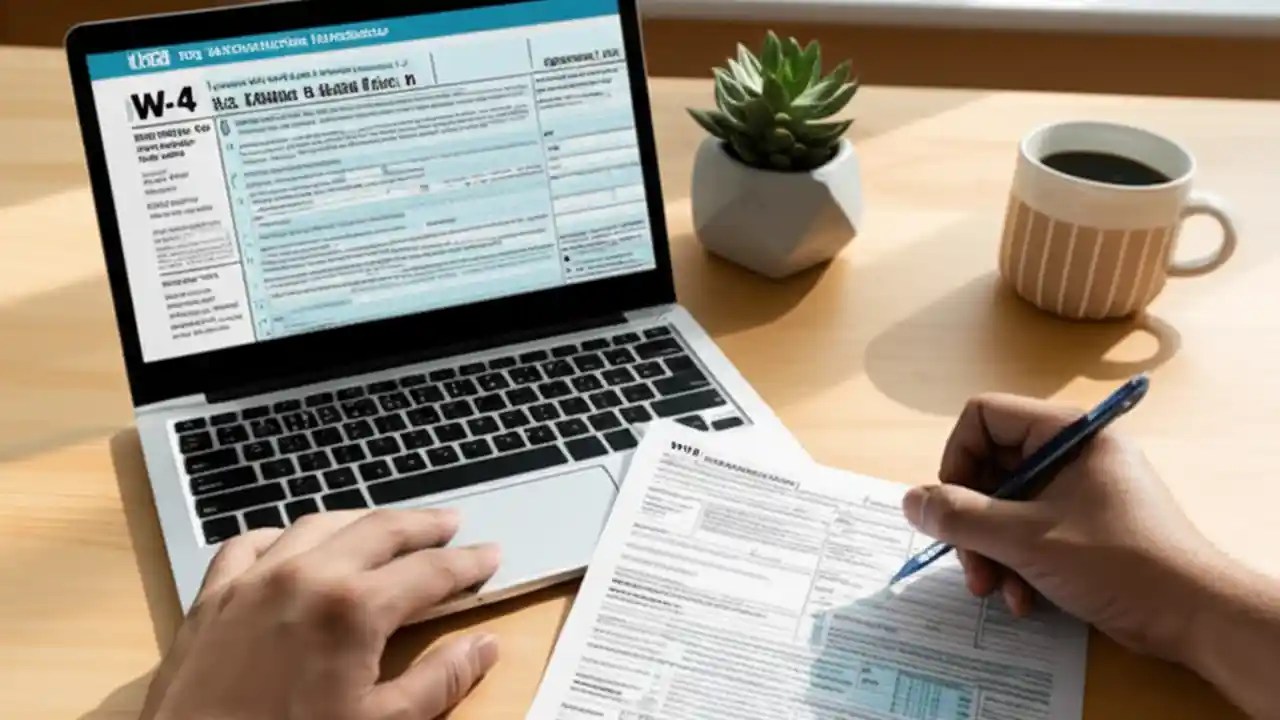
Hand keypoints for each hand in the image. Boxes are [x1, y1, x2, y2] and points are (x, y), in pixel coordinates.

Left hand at [141, 509, 501, 719]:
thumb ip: (440, 680)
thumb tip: (485, 646)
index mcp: (355, 609)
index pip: (430, 571)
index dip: (468, 562)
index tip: (491, 555)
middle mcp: (308, 576)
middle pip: (381, 529)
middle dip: (423, 525)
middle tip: (452, 524)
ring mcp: (255, 579)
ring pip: (320, 523)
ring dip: (362, 521)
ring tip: (386, 527)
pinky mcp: (213, 595)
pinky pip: (251, 543)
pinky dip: (283, 536)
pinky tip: (296, 545)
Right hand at [902, 394, 1221, 661]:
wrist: (1195, 615)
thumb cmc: (1117, 562)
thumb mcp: (1027, 539)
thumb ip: (962, 517)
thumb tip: (909, 501)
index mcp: (1066, 432)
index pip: (984, 417)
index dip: (957, 459)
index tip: (951, 506)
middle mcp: (1071, 452)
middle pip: (990, 469)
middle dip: (973, 523)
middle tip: (970, 566)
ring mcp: (1078, 490)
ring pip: (1005, 507)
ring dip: (991, 552)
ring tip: (996, 590)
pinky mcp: (1083, 527)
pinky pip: (1030, 531)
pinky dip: (1018, 563)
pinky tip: (1023, 599)